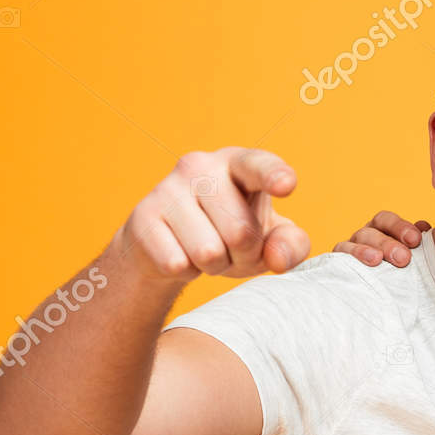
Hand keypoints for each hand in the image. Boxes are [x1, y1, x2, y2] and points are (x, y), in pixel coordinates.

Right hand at [113, 148, 308, 283]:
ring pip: (208, 252)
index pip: (258, 166)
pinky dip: (185, 270)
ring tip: (206, 250)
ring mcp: (167, 188)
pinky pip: (177, 263)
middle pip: (241, 233)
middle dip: (243, 255)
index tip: (286, 184)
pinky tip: (180, 252)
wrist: (169, 246)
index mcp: (240, 164)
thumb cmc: (232, 235)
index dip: (273, 176)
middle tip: (231, 247)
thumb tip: (277, 257)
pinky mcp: (142, 216)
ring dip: (214, 265)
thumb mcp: (270, 239)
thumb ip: (291, 245)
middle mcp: (201, 166)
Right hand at [333, 210, 431, 266]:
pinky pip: (339, 257)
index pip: (387, 220)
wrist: (381, 299)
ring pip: (354, 243)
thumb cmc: (402, 275)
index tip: (416, 240)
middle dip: (387, 243)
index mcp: (382, 230)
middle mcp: (365, 237)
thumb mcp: (413, 259)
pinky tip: (357, 266)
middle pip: (371, 231)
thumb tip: (424, 226)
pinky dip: (348, 258)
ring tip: (376, 260)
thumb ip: (419, 245)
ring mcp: (350, 249)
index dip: (400, 227)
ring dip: (365, 250)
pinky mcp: (338, 264)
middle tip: (403, 258)